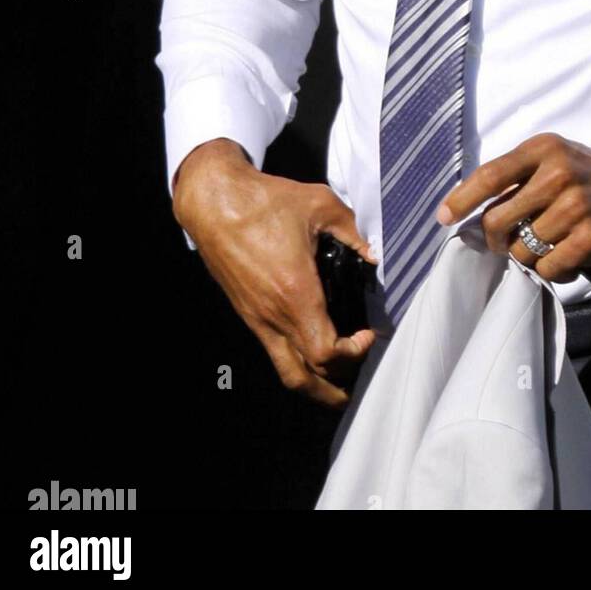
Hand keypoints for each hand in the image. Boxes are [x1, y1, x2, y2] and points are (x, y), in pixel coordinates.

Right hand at [172, 138, 380, 408]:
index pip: (326, 353)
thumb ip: (354, 230)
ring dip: (315, 383)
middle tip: (358, 373)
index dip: (354, 353)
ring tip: (338, 378)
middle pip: (306, 378)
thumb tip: (375, 252)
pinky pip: (274, 350)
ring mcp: (257, 318)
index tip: (368, 334)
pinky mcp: (247, 312)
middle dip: (336, 387)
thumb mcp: (320, 204)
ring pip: (286, 371)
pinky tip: (312, 345)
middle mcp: (273, 315)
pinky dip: (297, 360)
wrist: (215, 203)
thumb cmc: (263, 202)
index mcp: (295, 293)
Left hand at [436, 132, 590, 282]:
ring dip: (527, 256)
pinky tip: (564, 260)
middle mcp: (558, 173)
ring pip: (522, 249)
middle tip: (504, 243)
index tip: (444, 217)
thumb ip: (517, 176)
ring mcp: (576, 206)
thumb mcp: (554, 159)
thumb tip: (471, 209)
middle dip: (495, 239)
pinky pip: (549, 267)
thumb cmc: (587, 176)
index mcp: (543, 149)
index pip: (490, 175)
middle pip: (499, 219)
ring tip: (545, 247)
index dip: (462, 199)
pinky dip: (551, 270)